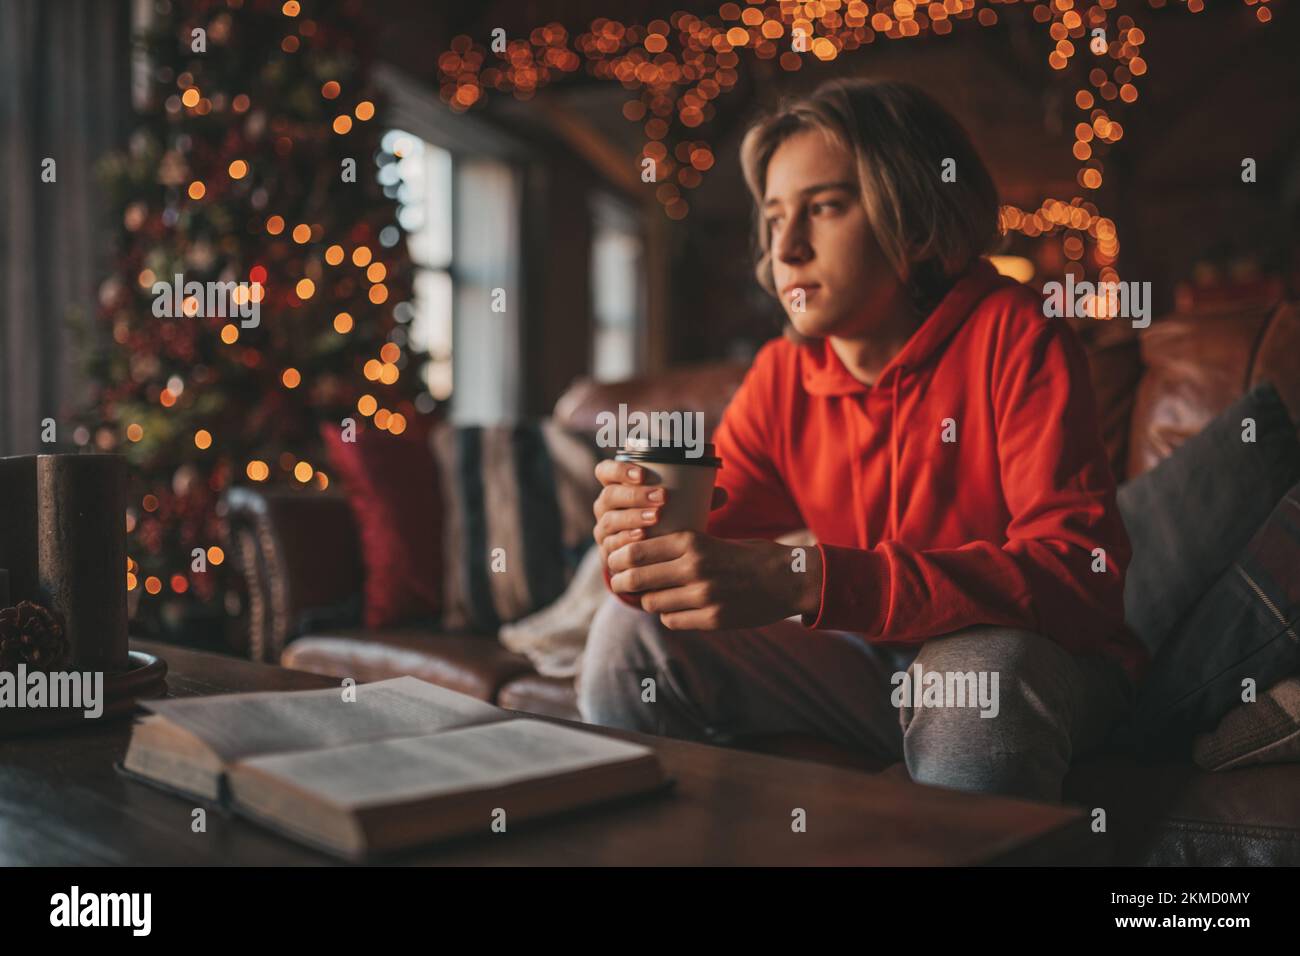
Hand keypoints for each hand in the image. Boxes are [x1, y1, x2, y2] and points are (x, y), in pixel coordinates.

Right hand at [591, 458, 725, 564]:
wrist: (652, 556)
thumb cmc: (666, 519)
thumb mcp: (678, 505)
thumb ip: (697, 498)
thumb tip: (722, 494)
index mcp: (616, 487)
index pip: (605, 471)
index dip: (619, 470)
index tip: (644, 473)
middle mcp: (606, 507)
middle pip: (610, 496)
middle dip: (635, 495)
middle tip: (662, 497)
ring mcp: (604, 530)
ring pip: (610, 521)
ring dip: (632, 517)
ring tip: (656, 517)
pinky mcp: (607, 552)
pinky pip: (611, 545)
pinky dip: (626, 541)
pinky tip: (642, 538)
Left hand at [606, 530, 823, 630]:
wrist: (789, 579)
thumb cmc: (750, 555)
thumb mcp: (713, 539)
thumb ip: (681, 548)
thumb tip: (641, 555)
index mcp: (692, 542)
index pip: (637, 551)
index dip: (618, 559)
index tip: (613, 562)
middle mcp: (694, 568)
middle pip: (636, 578)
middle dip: (623, 582)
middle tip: (620, 582)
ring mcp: (703, 596)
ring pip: (652, 603)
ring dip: (650, 600)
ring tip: (655, 594)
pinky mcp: (713, 619)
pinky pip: (673, 620)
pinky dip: (670, 615)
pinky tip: (678, 608)